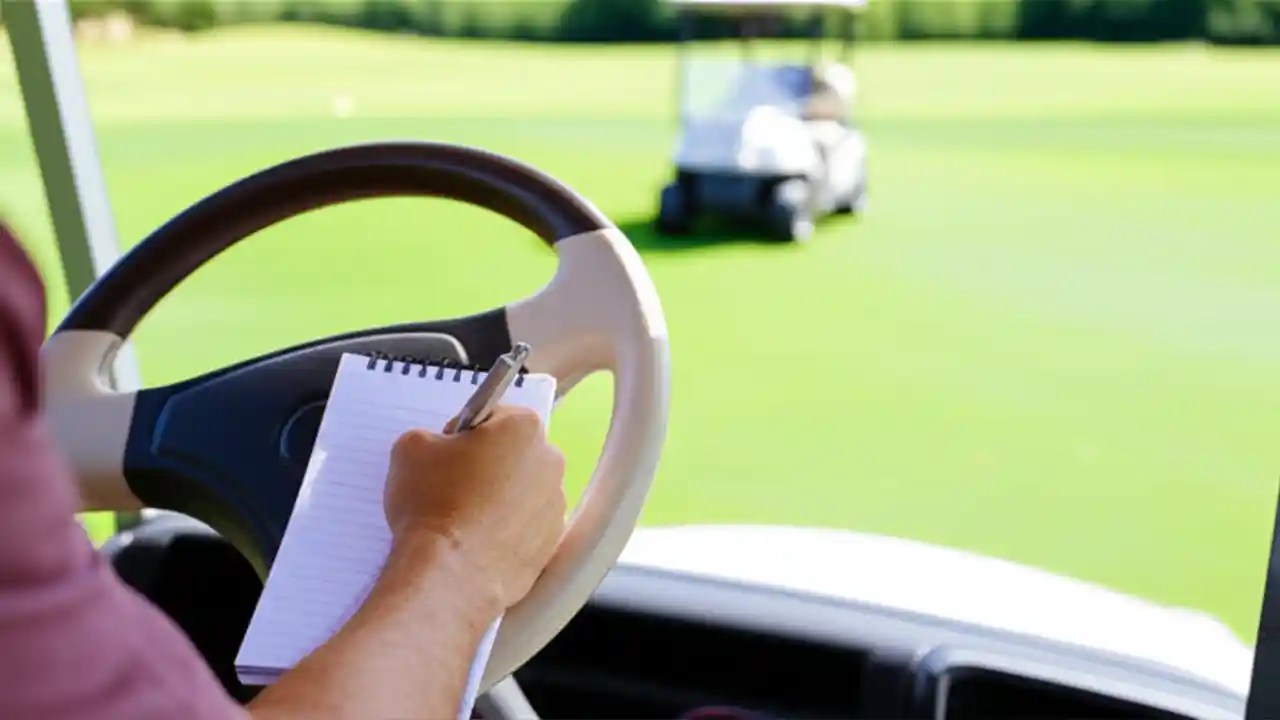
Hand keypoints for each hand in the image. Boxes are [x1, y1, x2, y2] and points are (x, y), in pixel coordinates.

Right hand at [384, 406, 566, 609]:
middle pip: (513, 454)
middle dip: (486, 465)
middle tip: (450, 487)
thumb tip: (439, 449)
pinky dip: (505, 531)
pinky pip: (525, 528)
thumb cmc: (432, 504)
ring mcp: (555, 506)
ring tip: (461, 520)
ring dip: (497, 499)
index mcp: (524, 428)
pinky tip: (475, 543)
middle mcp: (550, 462)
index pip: (494, 415)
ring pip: (521, 492)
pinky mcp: (551, 544)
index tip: (447, 453)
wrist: (449, 576)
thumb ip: (430, 437)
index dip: (465, 433)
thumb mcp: (410, 448)